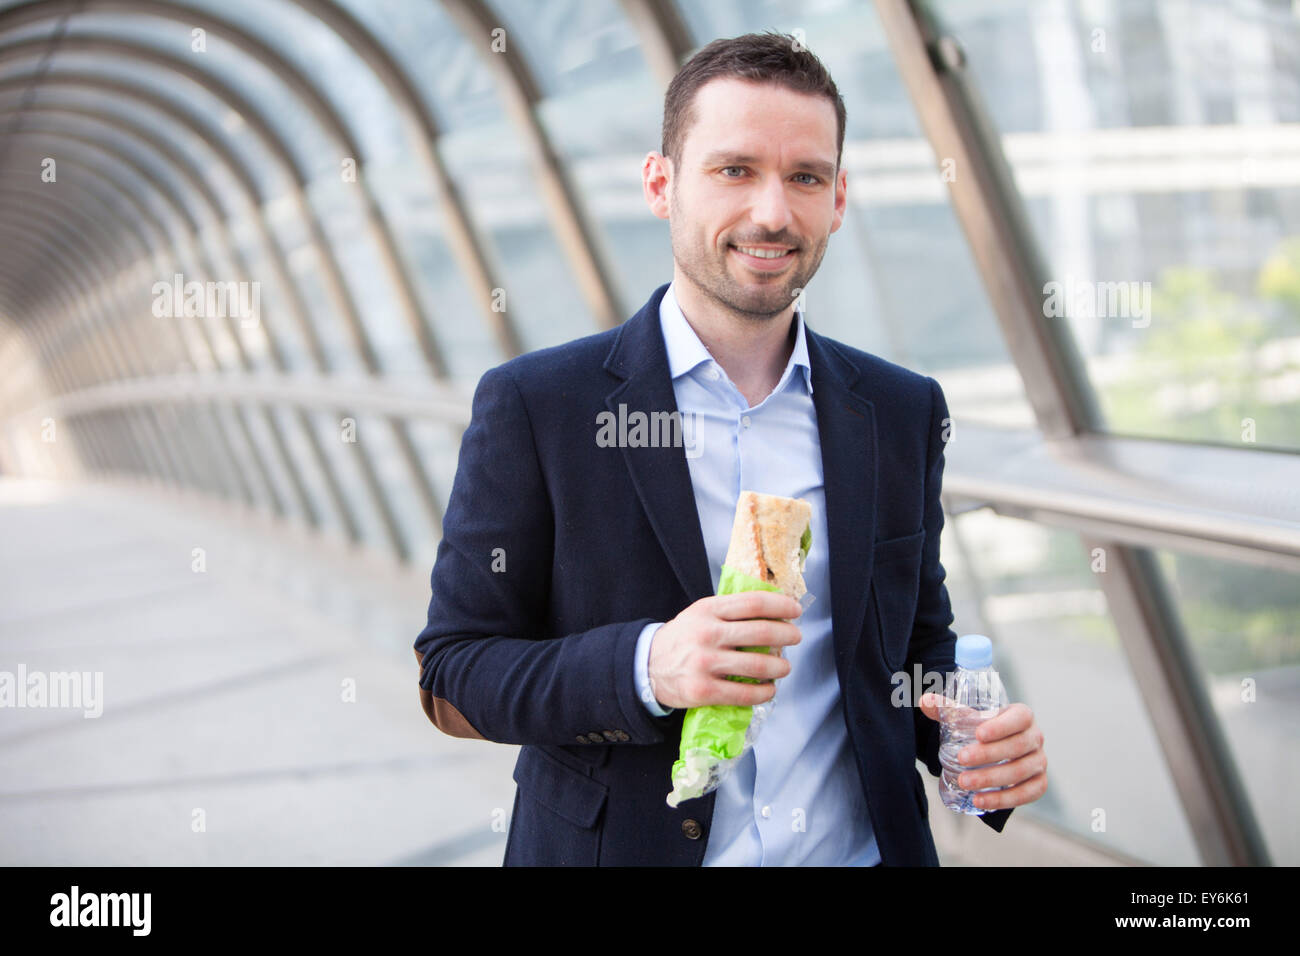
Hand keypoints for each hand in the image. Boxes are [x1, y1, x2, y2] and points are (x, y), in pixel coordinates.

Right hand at [648, 592, 803, 709]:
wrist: (647, 666)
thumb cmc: (681, 638)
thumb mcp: (700, 614)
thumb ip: (729, 611)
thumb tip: (772, 611)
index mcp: (707, 610)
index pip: (753, 603)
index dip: (780, 605)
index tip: (795, 610)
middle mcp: (707, 634)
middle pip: (760, 631)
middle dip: (787, 634)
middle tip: (796, 637)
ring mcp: (705, 663)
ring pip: (757, 665)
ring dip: (780, 667)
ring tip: (784, 667)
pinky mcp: (703, 691)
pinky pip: (744, 694)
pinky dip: (764, 692)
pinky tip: (769, 689)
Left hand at [919, 694, 1047, 810]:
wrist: (1000, 749)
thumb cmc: (984, 728)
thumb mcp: (968, 717)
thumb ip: (947, 709)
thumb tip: (925, 701)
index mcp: (1022, 716)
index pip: (1019, 718)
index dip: (1002, 726)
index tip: (978, 734)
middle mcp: (1035, 737)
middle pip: (1018, 746)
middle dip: (989, 755)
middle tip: (961, 759)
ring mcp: (1039, 762)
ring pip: (1021, 772)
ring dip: (992, 779)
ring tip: (964, 782)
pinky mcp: (1039, 783)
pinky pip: (1027, 794)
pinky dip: (1004, 799)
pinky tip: (980, 800)